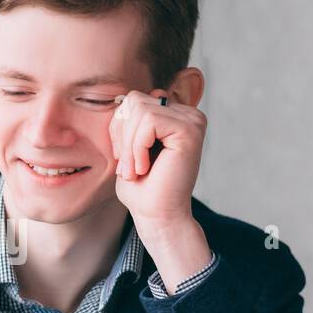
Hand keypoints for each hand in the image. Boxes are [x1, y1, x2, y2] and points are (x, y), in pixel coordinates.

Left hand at [108, 88, 206, 225]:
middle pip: (135, 100)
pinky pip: (148, 120)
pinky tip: (144, 168)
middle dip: (122, 134)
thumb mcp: (129, 146)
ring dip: (129, 145)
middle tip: (128, 167)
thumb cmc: (142, 188)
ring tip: (135, 169)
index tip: (124, 158)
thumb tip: (130, 96)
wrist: (157, 216)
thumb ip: (132, 121)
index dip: (120, 128)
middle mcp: (188, 114)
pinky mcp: (189, 130)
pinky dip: (137, 147)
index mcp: (175, 116)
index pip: (134, 100)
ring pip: (139, 109)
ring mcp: (192, 120)